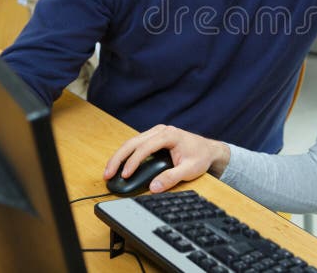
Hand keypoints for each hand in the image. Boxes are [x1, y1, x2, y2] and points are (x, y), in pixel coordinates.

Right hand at [103, 125, 230, 192]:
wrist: (208, 150)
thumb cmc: (201, 157)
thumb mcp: (190, 170)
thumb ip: (172, 178)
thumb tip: (154, 187)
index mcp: (169, 135)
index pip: (145, 147)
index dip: (133, 161)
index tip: (125, 175)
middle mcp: (160, 131)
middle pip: (133, 142)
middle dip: (118, 158)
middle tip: (108, 174)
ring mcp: (156, 132)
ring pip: (131, 142)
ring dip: (118, 157)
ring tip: (108, 172)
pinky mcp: (153, 138)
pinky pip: (135, 144)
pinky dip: (125, 155)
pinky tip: (118, 166)